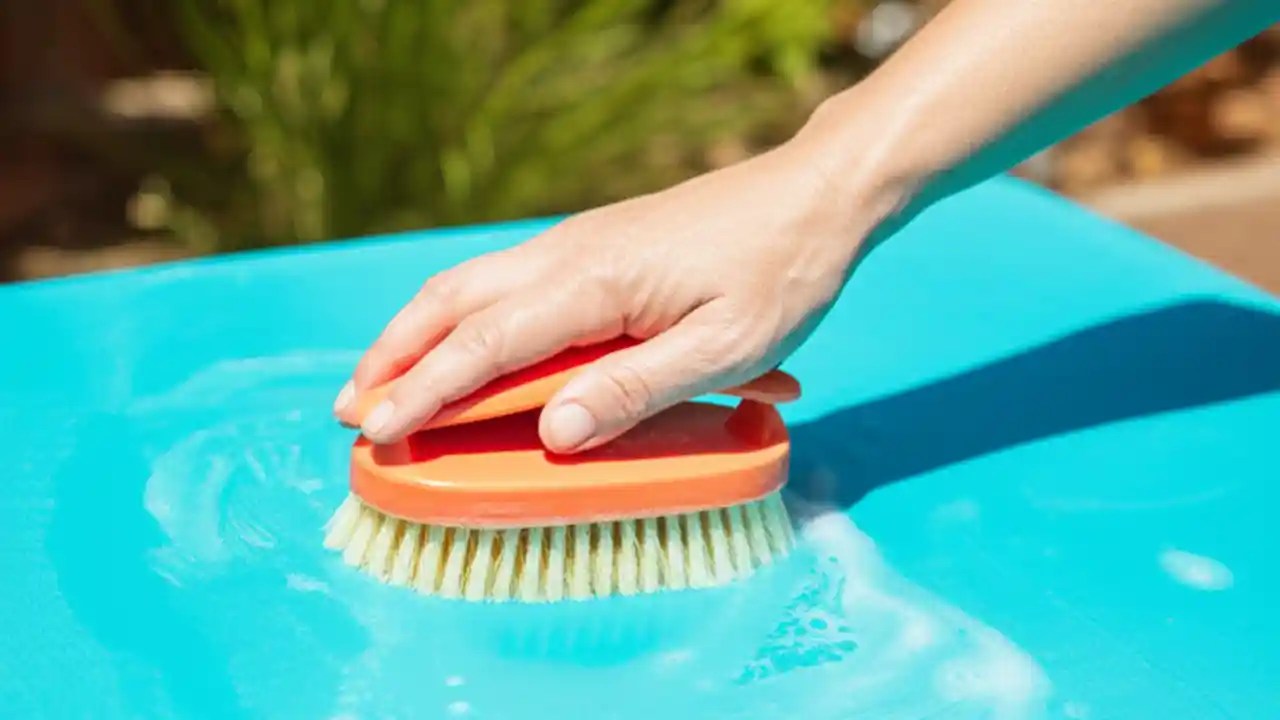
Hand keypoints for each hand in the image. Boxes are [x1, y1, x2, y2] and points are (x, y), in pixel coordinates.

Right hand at [334, 123, 905, 452]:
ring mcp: (579, 243)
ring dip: (420, 333)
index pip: (484, 345)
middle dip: (394, 355)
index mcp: (593, 282)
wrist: (817, 194)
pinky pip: (505, 282)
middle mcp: (569, 253)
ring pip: (472, 286)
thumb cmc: (781, 272)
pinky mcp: (596, 247)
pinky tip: (466, 345)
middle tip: (352, 409)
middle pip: (453, 302)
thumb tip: (551, 433)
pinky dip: (463, 318)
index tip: (374, 430)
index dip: (423, 391)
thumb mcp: (725, 345)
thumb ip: (636, 389)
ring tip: (387, 380)